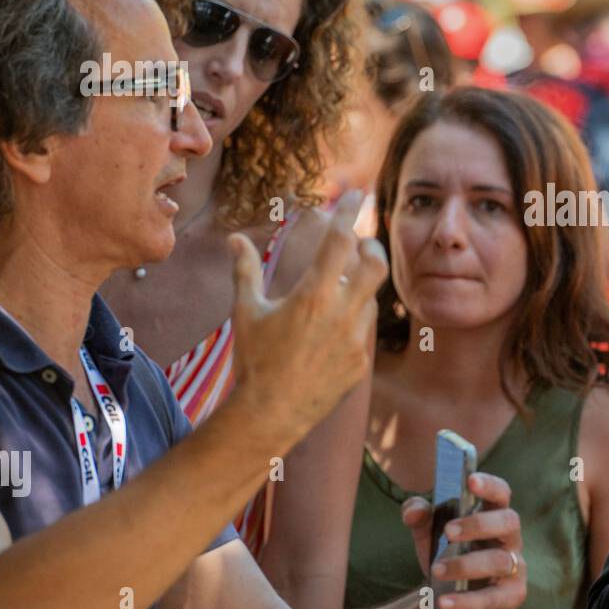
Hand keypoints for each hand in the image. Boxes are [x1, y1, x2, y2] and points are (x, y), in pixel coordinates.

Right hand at [225, 190, 386, 449]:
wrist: (271, 414)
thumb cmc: (254, 361)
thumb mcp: (246, 312)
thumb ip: (244, 271)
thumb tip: (233, 239)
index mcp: (313, 295)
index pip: (340, 241)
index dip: (349, 213)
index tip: (356, 194)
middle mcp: (341, 314)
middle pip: (375, 265)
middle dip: (371, 249)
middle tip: (360, 246)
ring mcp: (356, 340)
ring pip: (371, 299)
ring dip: (358, 290)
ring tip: (334, 294)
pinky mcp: (362, 362)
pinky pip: (365, 330)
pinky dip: (353, 320)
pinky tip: (332, 329)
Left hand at [401, 472, 527, 608]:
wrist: (448, 598)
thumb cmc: (446, 554)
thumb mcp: (427, 533)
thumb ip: (418, 516)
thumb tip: (413, 511)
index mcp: (493, 514)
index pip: (500, 493)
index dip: (489, 485)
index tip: (470, 480)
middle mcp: (510, 537)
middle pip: (508, 521)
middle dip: (479, 524)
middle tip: (448, 531)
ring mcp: (515, 566)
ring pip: (500, 561)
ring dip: (466, 565)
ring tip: (436, 570)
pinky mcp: (511, 596)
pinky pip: (492, 598)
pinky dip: (466, 601)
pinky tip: (443, 602)